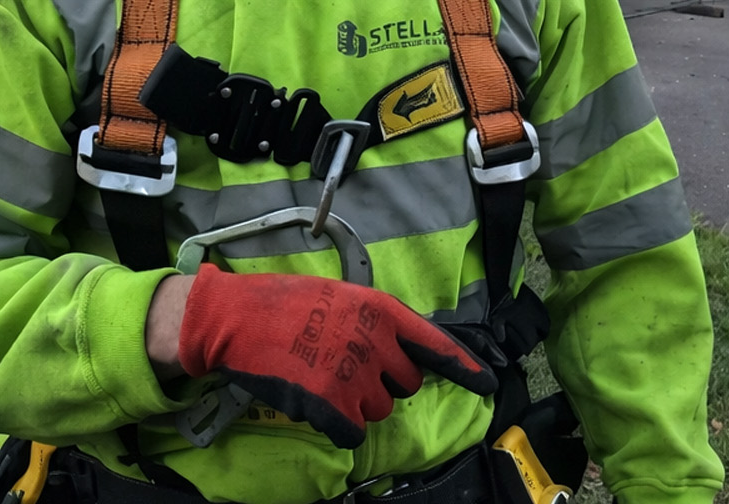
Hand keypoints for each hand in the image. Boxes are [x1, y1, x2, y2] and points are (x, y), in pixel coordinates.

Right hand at [173, 264, 495, 448]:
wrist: (238, 320)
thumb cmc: (284, 304)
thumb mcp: (340, 297)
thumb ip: (373, 322)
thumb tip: (394, 348)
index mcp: (382, 310)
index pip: (435, 343)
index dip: (465, 367)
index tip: (489, 384)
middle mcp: (377, 342)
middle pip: (407, 384)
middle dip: (385, 382)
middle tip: (348, 368)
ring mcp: (356, 373)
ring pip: (379, 409)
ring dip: (357, 402)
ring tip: (322, 377)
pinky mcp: (333, 404)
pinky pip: (353, 431)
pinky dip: (337, 424)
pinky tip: (315, 402)